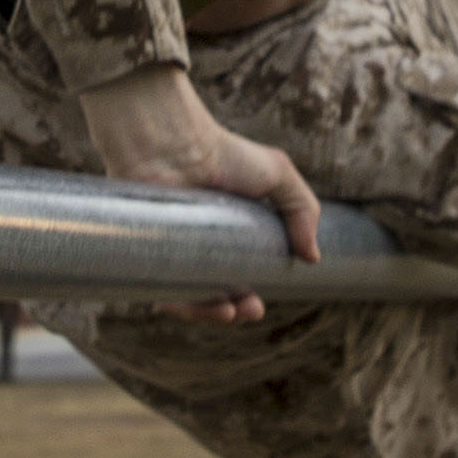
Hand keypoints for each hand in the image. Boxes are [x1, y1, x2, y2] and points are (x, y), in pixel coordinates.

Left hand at [79, 64, 319, 320]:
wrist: (172, 143)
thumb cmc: (222, 152)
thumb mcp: (278, 173)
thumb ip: (303, 210)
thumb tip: (313, 258)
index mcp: (229, 231)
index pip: (239, 276)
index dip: (249, 296)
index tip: (259, 304)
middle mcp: (199, 243)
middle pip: (214, 293)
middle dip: (233, 311)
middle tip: (249, 310)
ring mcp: (170, 248)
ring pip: (186, 297)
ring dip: (207, 314)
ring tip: (228, 314)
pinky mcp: (145, 250)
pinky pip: (157, 289)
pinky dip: (175, 305)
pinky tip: (192, 306)